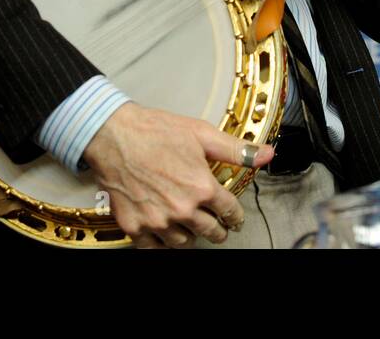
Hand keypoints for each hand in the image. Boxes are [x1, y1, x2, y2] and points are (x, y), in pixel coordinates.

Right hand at [81, 102, 273, 247]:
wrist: (113, 135)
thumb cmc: (155, 131)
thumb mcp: (201, 133)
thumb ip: (236, 149)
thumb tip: (267, 154)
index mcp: (202, 187)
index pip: (230, 212)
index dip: (235, 215)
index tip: (233, 216)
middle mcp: (182, 209)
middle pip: (210, 232)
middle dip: (217, 229)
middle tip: (216, 227)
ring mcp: (157, 221)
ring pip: (184, 243)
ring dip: (191, 237)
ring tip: (191, 228)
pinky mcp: (135, 226)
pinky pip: (154, 249)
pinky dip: (162, 244)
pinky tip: (165, 234)